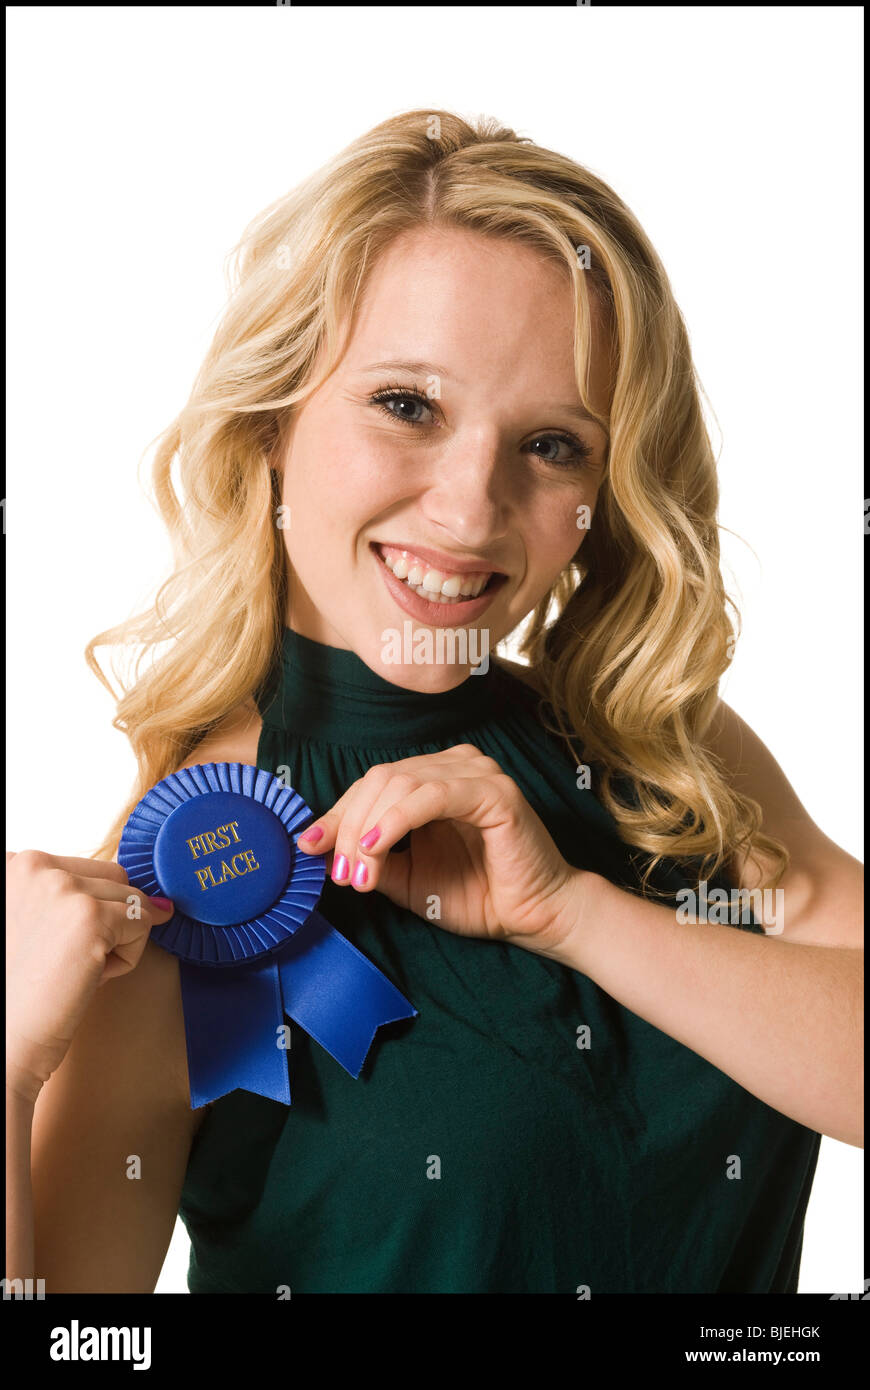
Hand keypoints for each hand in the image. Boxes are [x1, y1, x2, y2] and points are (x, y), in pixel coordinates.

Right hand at [5, 850, 174, 1102]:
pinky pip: (144, 924)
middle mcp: (34, 865)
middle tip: (68, 962)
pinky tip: (90, 978)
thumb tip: (164, 903)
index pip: (88, 869)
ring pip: (133, 901)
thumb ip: (79, 898)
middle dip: (109, 922)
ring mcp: (62, 888)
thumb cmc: (22, 993)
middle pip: (115, 879)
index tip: (57, 946)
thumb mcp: (38, 925)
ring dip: (119, 940)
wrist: (3, 1043)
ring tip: (75, 971)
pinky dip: (128, 957)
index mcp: (14, 863)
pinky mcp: (89, 918)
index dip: (88, 913)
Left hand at [296, 745, 584, 956]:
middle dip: (348, 828)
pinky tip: (378, 844)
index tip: (308, 848)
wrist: (533, 916)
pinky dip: (397, 818)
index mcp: (433, 779)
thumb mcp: (408, 878)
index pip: (370, 785)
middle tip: (342, 876)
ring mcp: (475, 773)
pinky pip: (432, 795)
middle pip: (378, 780)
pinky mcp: (493, 791)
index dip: (336, 816)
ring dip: (367, 830)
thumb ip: (371, 858)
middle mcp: (453, 766)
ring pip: (398, 783)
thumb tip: (322, 850)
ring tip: (360, 874)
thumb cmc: (478, 895)